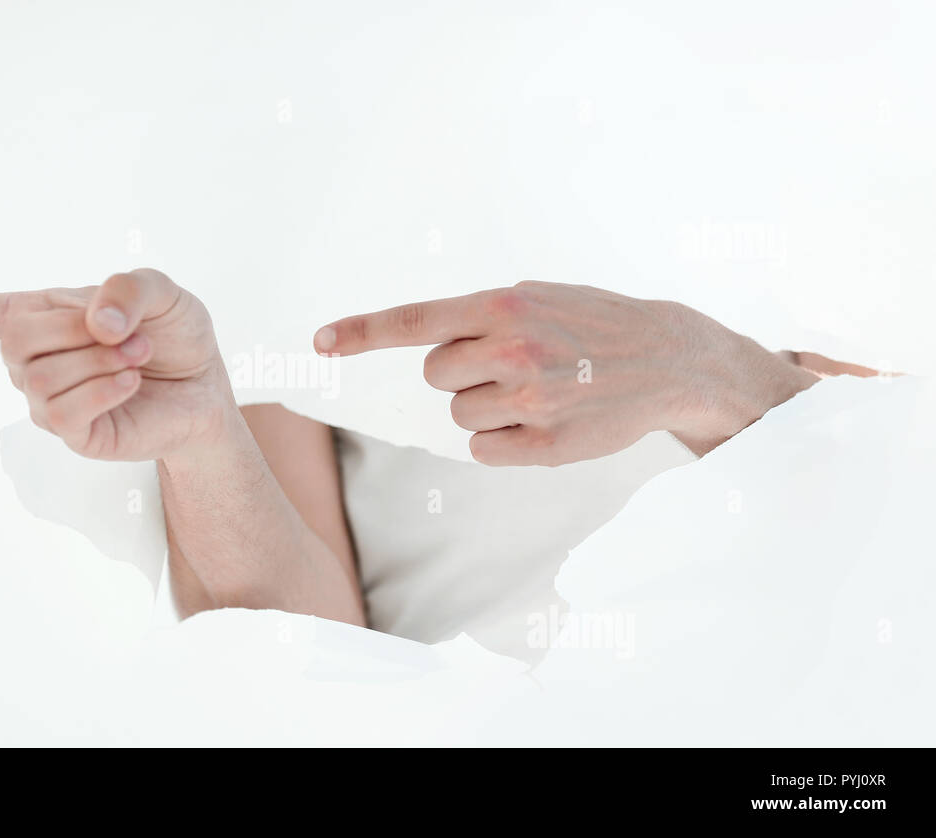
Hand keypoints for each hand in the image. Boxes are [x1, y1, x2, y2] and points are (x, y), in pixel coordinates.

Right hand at [0, 268, 232, 460]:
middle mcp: (25, 357)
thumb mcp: (161, 291)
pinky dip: (106, 388)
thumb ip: (129, 286)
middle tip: (127, 331)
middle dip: (84, 327)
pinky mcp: (70, 433)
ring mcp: (42, 399)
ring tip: (136, 356)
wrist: (204, 388)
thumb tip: (93, 319)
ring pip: (42, 375)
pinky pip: (64, 410)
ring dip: (103, 360)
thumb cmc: (174, 333)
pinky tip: (130, 382)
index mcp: (32, 313)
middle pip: (18, 336)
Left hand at [313, 281, 817, 465]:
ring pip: (459, 416)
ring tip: (540, 389)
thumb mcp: (540, 296)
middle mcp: (511, 349)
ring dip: (487, 408)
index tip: (319, 342)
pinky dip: (503, 441)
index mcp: (503, 306)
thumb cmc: (595, 324)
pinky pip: (484, 450)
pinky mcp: (545, 443)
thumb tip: (428, 342)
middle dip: (463, 374)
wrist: (668, 359)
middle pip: (435, 376)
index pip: (415, 320)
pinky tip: (545, 420)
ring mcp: (529, 398)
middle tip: (512, 365)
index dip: (361, 332)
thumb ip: (483, 315)